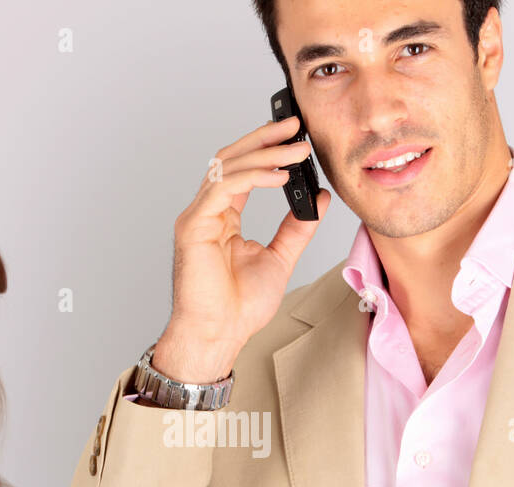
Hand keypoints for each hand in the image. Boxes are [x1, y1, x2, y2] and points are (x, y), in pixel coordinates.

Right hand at [159, 114, 330, 381]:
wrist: (219, 335)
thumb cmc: (238, 308)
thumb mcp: (280, 258)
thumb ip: (297, 228)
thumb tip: (318, 199)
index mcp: (223, 218)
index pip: (242, 170)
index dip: (266, 148)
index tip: (295, 136)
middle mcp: (207, 212)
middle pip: (232, 158)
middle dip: (264, 138)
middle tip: (296, 126)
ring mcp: (198, 216)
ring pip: (228, 166)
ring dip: (265, 154)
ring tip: (297, 150)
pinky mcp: (194, 225)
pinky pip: (226, 187)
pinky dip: (254, 176)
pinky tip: (280, 175)